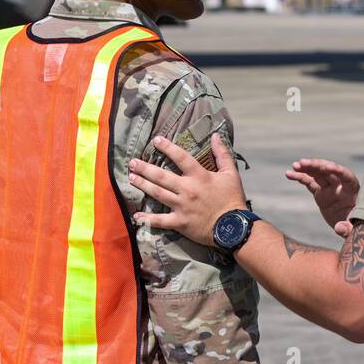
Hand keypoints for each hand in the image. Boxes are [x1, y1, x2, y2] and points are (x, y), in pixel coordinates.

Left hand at [128, 134, 247, 246]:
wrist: (233, 228)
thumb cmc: (232, 199)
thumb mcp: (231, 174)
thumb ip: (222, 154)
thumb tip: (216, 135)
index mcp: (199, 176)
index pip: (181, 157)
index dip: (168, 147)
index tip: (155, 140)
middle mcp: (187, 189)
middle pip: (162, 176)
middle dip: (145, 168)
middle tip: (132, 162)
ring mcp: (182, 206)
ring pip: (158, 194)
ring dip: (143, 185)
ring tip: (130, 178)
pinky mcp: (180, 222)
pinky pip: (160, 221)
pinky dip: (147, 219)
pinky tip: (136, 216)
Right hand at [285, 158, 357, 237]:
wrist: (349, 227)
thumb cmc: (356, 226)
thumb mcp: (355, 229)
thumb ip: (348, 228)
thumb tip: (339, 228)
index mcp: (352, 190)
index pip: (346, 176)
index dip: (337, 170)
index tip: (327, 167)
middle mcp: (340, 185)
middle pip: (328, 171)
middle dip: (316, 165)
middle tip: (303, 163)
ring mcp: (329, 188)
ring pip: (317, 174)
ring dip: (307, 167)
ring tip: (295, 165)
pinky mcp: (320, 192)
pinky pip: (309, 182)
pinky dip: (300, 177)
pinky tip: (289, 174)